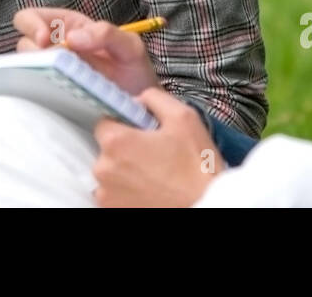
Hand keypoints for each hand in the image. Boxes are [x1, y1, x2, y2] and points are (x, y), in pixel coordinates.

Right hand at [12, 7, 158, 95]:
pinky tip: (60, 93)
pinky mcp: (53, 94)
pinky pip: (35, 90)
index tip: (44, 39)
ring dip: (39, 71)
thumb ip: (107, 34)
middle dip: (32, 51)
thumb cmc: (136, 72)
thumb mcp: (130, 47)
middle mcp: (55, 48)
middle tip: (53, 63)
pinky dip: (41, 90)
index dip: (31, 24)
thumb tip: (72, 38)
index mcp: (68, 27)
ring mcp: (53, 73)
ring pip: (26, 67)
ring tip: (63, 79)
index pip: (32, 17)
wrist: (143, 109)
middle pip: (23, 43)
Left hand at [90, 87, 221, 206]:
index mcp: (116, 142)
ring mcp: (106, 195)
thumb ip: (154, 99)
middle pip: (107, 150)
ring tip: (155, 176)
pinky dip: (128, 192)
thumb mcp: (183, 117)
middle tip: (155, 155)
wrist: (208, 207)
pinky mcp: (112, 212)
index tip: (142, 132)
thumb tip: (137, 101)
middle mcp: (103, 169)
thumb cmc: (197, 166)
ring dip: (126, 172)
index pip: (105, 122)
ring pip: (111, 174)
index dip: (124, 124)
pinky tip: (150, 190)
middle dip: (126, 149)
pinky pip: (115, 195)